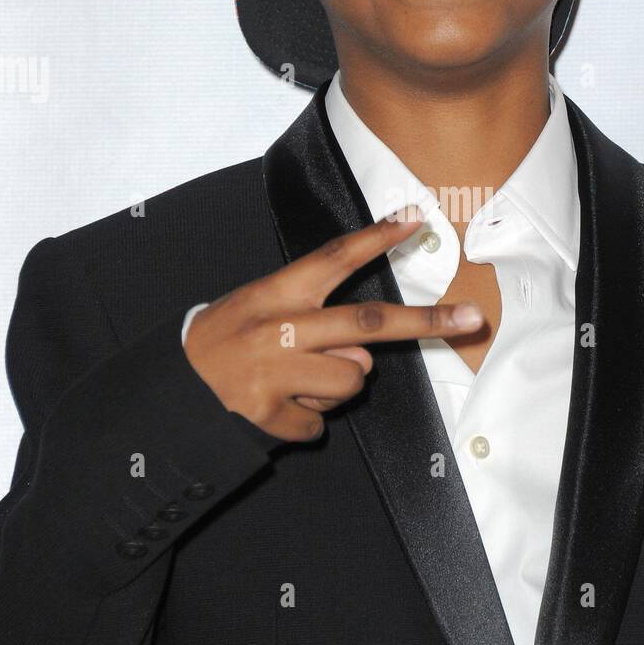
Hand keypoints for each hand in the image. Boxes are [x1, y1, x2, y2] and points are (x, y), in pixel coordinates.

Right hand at [184, 209, 482, 443]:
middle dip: (426, 322)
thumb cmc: (226, 339)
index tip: (415, 220)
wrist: (172, 388)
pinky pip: (318, 424)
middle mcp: (281, 328)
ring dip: (336, 387)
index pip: (334, 258)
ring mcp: (276, 372)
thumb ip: (314, 320)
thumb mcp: (259, 307)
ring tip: (297, 380)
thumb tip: (362, 356)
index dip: (377, 238)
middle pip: (367, 324)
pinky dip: (305, 420)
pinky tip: (276, 405)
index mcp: (278, 293)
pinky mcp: (269, 414)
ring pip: (350, 382)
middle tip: (472, 317)